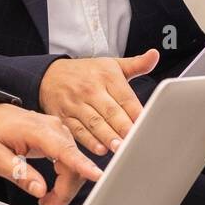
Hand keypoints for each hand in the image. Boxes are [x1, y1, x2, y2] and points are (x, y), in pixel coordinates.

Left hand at [0, 103, 103, 204]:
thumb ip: (18, 173)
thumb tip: (40, 189)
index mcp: (37, 131)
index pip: (65, 150)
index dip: (82, 165)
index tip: (97, 175)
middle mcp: (54, 129)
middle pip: (73, 165)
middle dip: (64, 192)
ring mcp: (59, 133)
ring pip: (74, 167)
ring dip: (64, 189)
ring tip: (46, 204)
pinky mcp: (59, 139)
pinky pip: (70, 162)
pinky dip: (63, 181)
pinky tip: (50, 192)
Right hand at [37, 49, 158, 154]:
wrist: (49, 74)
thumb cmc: (86, 73)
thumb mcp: (110, 65)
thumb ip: (135, 64)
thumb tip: (154, 55)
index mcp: (106, 76)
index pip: (125, 97)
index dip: (137, 112)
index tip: (147, 125)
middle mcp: (91, 89)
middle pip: (111, 111)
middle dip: (123, 127)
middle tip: (135, 140)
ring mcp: (76, 103)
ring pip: (94, 122)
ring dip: (108, 136)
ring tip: (120, 148)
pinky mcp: (63, 116)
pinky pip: (77, 130)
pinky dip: (88, 141)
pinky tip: (99, 149)